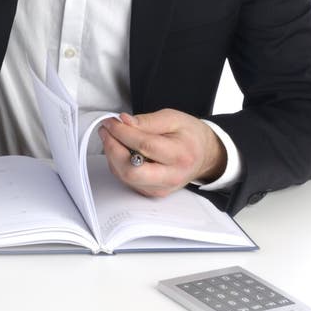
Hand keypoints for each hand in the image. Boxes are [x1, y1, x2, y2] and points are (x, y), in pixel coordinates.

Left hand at [98, 109, 226, 197]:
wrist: (204, 155)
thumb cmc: (189, 135)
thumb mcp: (173, 118)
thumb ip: (147, 121)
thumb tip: (124, 122)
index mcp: (179, 155)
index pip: (144, 146)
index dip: (122, 133)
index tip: (111, 121)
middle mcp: (170, 177)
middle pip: (132, 171)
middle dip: (112, 149)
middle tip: (106, 130)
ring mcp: (161, 188)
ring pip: (126, 177)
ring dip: (112, 155)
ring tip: (111, 136)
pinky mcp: (152, 192)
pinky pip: (128, 180)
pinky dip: (118, 164)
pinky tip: (120, 149)